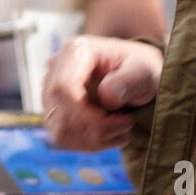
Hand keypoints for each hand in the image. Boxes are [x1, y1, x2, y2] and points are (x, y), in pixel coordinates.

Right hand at [41, 35, 162, 150]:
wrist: (136, 75)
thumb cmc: (140, 68)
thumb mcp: (144, 70)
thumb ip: (128, 80)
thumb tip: (106, 95)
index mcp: (75, 51)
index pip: (63, 87)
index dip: (84, 113)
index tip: (115, 122)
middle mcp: (56, 69)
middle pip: (59, 111)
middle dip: (95, 129)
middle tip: (127, 124)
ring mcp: (51, 91)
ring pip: (59, 130)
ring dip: (94, 139)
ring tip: (122, 129)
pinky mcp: (54, 111)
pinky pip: (63, 137)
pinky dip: (89, 143)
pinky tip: (111, 133)